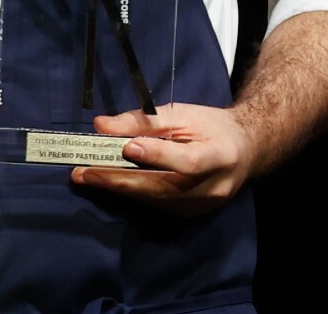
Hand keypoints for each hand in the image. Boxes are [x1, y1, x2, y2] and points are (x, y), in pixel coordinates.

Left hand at [70, 103, 256, 215]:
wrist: (243, 150)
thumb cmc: (210, 126)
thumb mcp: (180, 113)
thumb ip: (142, 120)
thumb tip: (101, 125)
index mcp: (221, 155)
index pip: (188, 161)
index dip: (158, 156)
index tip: (126, 148)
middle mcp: (215, 186)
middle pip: (164, 187)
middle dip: (119, 179)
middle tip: (84, 172)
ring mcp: (204, 205)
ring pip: (155, 198)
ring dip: (117, 188)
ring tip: (85, 176)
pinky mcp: (191, 213)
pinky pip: (156, 203)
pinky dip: (130, 192)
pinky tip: (107, 182)